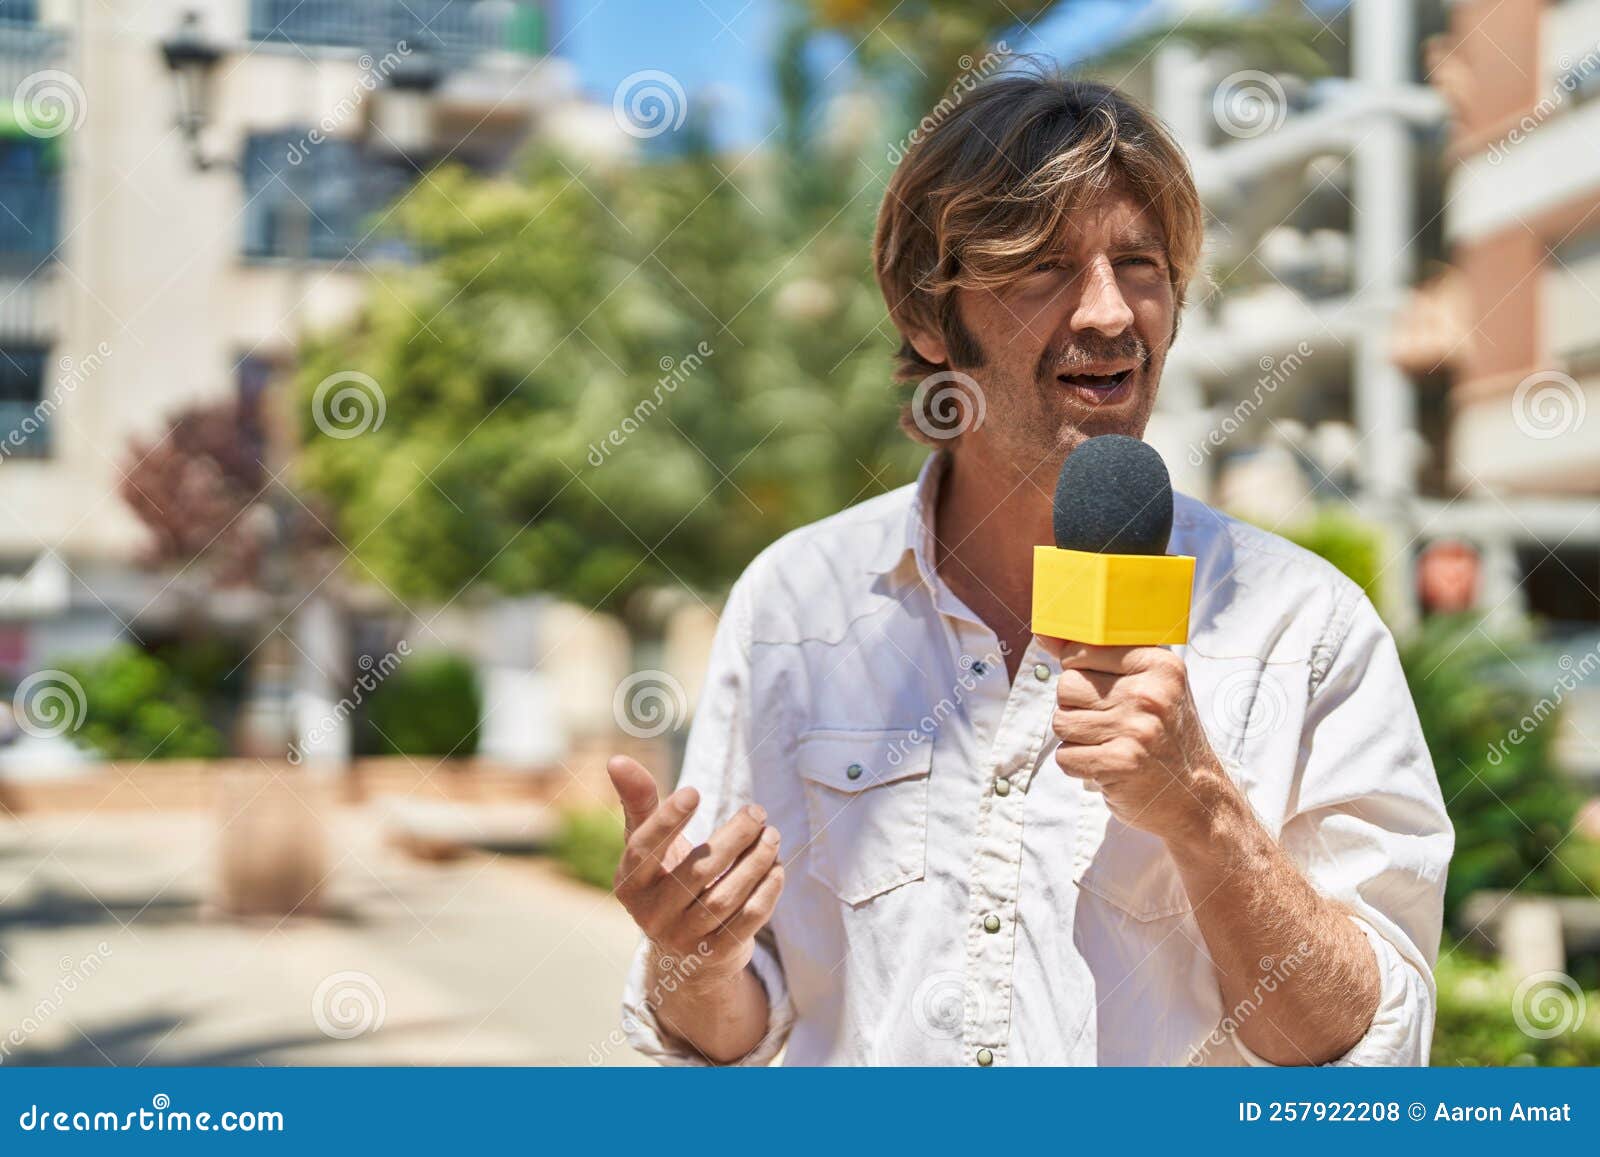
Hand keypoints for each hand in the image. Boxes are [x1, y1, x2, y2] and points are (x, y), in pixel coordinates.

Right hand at [606, 755, 784, 981]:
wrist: (685, 952)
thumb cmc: (666, 879)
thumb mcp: (648, 845)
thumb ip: (639, 802)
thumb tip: (617, 759)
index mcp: (630, 883)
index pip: (644, 850)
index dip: (666, 820)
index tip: (694, 790)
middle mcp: (651, 916)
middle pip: (696, 872)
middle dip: (733, 837)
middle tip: (757, 811)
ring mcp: (684, 939)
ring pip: (725, 897)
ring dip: (756, 861)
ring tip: (772, 834)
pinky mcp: (716, 954)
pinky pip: (747, 919)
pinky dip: (767, 890)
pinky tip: (776, 866)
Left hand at [1043, 639, 1227, 840]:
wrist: (1196, 797)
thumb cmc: (1163, 735)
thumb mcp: (1148, 686)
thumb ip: (1098, 658)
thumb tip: (1044, 635)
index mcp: (1158, 665)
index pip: (1081, 653)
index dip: (1081, 675)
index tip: (1105, 694)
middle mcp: (1149, 694)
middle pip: (1066, 686)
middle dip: (1076, 707)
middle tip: (1108, 724)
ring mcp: (1135, 729)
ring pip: (1061, 721)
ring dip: (1076, 738)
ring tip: (1107, 744)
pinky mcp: (1120, 763)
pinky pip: (1065, 756)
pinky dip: (1078, 765)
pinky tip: (1106, 766)